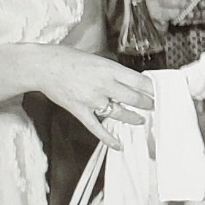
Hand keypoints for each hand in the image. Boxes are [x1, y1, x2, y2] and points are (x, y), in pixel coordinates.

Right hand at [32, 46, 151, 149]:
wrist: (43, 66)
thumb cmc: (69, 59)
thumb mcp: (98, 59)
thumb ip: (113, 71)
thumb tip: (131, 81)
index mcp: (110, 69)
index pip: (140, 82)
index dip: (153, 90)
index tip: (161, 93)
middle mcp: (104, 85)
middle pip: (134, 99)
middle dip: (148, 104)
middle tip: (155, 106)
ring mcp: (92, 100)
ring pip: (120, 114)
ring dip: (134, 118)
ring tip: (141, 120)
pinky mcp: (80, 111)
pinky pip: (97, 128)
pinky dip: (109, 138)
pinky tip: (118, 145)